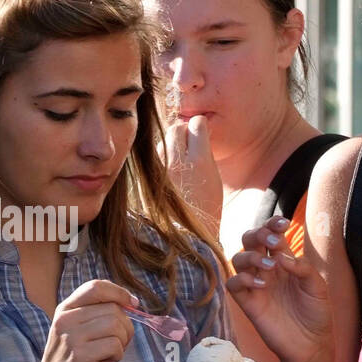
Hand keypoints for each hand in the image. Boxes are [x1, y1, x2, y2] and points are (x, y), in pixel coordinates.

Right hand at [24, 279, 134, 361]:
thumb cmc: (69, 360)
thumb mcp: (75, 330)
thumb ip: (95, 313)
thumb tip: (130, 302)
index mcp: (65, 309)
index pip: (96, 286)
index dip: (119, 292)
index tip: (132, 303)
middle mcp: (65, 319)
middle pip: (113, 309)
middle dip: (125, 327)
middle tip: (116, 343)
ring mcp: (71, 337)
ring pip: (117, 326)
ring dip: (122, 342)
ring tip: (108, 353)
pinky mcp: (80, 356)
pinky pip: (115, 346)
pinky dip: (117, 355)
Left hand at [164, 116, 222, 233]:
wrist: (185, 237)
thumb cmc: (205, 211)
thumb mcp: (214, 180)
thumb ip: (204, 155)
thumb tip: (195, 134)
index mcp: (200, 162)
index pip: (196, 124)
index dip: (199, 127)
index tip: (200, 133)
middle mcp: (177, 162)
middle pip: (176, 128)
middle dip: (183, 133)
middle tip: (189, 145)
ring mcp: (160, 170)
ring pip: (163, 142)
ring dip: (171, 146)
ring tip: (179, 163)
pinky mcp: (148, 178)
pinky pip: (154, 159)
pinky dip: (161, 161)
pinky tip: (168, 174)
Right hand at [226, 216, 331, 361]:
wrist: (311, 345)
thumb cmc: (316, 314)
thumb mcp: (318, 287)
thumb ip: (302, 268)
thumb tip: (281, 256)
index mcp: (284, 262)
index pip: (272, 235)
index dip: (273, 224)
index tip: (283, 223)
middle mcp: (267, 270)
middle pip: (250, 241)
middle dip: (258, 234)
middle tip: (274, 244)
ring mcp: (256, 286)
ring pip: (238, 258)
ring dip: (252, 256)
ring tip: (271, 269)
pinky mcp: (248, 303)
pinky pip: (233, 284)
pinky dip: (243, 279)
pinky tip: (262, 285)